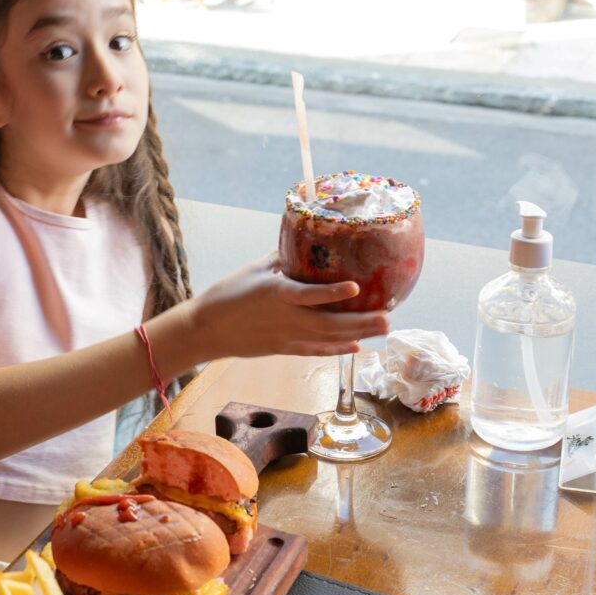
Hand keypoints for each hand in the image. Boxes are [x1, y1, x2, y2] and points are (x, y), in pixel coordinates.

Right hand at [191, 253, 389, 358]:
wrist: (207, 329)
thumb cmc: (228, 293)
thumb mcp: (255, 269)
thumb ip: (283, 259)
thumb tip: (308, 243)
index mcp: (276, 293)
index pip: (309, 294)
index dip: (333, 292)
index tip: (357, 286)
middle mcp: (285, 318)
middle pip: (329, 323)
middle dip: (360, 321)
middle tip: (388, 317)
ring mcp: (286, 337)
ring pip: (328, 339)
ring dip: (357, 334)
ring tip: (382, 329)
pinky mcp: (284, 349)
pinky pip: (315, 351)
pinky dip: (336, 350)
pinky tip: (356, 346)